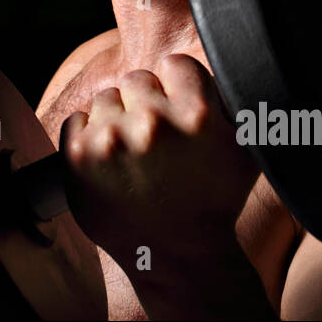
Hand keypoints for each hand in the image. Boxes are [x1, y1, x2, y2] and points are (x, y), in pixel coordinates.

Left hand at [58, 53, 259, 269]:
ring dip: (115, 119)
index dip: (177, 87)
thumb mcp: (245, 151)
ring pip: (105, 98)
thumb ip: (236, 105)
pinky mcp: (78, 156)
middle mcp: (152, 122)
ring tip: (132, 155)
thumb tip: (237, 66)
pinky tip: (108, 161)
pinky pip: (77, 119)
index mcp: (196, 115)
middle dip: (145, 103)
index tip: (177, 111)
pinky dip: (87, 135)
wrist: (176, 256)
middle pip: (137, 78)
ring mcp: (111, 139)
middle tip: (155, 140)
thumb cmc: (213, 203)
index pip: (174, 65)